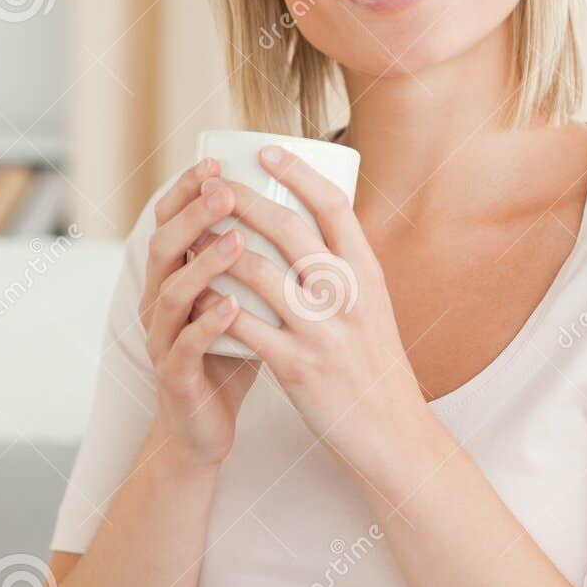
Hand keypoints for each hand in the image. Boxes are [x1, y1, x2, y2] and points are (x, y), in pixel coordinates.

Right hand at [139, 158, 260, 464]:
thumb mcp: (244, 299)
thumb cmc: (233, 353)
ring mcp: (164, 340)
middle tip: (226, 191)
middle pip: (163, 247)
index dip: (187, 191)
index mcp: (176, 276)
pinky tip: (231, 308)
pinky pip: (185, 347)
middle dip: (194, 215)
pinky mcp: (175, 378)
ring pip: (170, 294)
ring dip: (203, 264)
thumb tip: (303, 204)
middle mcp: (161, 302)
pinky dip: (207, 325)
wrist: (207, 427)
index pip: (170, 221)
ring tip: (235, 240)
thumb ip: (259, 257)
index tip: (215, 161)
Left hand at [198, 145, 427, 465]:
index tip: (267, 152)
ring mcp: (321, 331)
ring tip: (192, 233)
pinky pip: (242, 326)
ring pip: (256, 272)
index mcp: (368, 274)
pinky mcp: (296, 367)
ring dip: (217, 249)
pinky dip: (213, 307)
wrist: (394, 433)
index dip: (298, 173)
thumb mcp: (375, 309)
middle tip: (213, 183)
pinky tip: (192, 294)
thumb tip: (315, 228)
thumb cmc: (377, 368)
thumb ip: (346, 272)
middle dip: (242, 200)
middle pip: (286, 230)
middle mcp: (346, 295)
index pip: (334, 206)